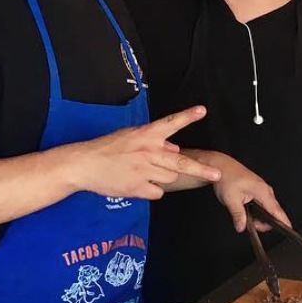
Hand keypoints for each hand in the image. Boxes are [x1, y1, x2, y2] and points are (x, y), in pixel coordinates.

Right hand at [69, 106, 220, 200]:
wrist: (85, 164)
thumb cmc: (109, 149)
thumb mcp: (131, 137)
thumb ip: (154, 142)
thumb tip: (176, 147)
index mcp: (146, 135)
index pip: (170, 123)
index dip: (187, 116)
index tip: (202, 110)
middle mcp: (147, 151)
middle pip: (181, 162)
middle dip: (201, 169)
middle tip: (217, 174)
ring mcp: (143, 170)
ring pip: (170, 178)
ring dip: (163, 177)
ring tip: (144, 172)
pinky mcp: (137, 187)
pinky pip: (157, 192)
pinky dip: (152, 190)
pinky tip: (138, 183)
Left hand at [205, 153, 290, 232]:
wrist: (222, 166)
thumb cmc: (227, 177)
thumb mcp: (230, 199)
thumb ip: (238, 216)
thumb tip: (241, 227)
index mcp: (262, 191)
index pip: (276, 210)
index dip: (284, 221)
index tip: (289, 228)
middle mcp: (266, 190)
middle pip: (273, 212)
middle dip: (263, 222)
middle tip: (248, 224)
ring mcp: (263, 190)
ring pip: (268, 209)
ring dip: (259, 217)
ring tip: (245, 216)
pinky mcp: (259, 190)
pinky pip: (263, 204)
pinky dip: (257, 211)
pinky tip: (247, 211)